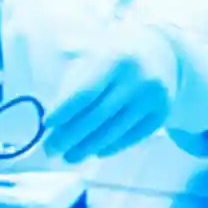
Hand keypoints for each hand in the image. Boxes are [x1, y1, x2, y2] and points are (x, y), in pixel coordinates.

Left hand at [41, 20, 180, 163]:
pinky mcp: (162, 113)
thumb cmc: (114, 54)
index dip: (63, 111)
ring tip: (69, 157)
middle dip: (70, 136)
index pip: (84, 92)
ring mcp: (152, 98)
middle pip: (97, 116)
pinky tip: (95, 152)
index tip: (45, 125)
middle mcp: (136, 80)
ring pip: (115, 131)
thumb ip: (72, 81)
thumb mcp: (93, 54)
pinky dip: (112, 147)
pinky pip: (133, 137)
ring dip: (88, 147)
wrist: (161, 50)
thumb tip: (51, 120)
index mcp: (114, 59)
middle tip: (50, 150)